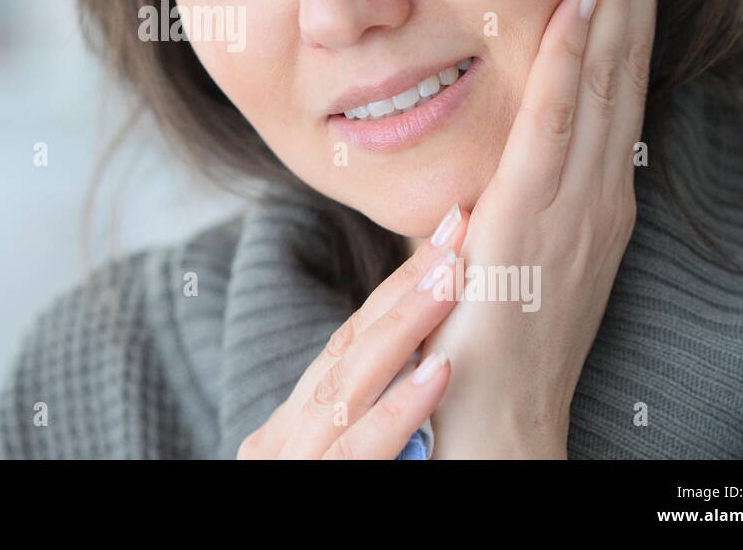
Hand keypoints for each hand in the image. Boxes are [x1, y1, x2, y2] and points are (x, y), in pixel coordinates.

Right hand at [237, 210, 469, 458]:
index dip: (399, 288)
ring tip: (453, 273)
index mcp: (294, 427)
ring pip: (350, 382)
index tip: (448, 239)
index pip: (350, 343)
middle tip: (457, 223)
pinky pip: (357, 446)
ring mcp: (292, 459)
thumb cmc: (331, 528)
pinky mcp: (310, 482)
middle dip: (408, 282)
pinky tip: (441, 370)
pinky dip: (399, 407)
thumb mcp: (352, 460)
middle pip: (350, 345)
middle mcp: (285, 437)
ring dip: (407, 324)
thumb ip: (375, 426)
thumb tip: (434, 376)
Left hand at [420, 0, 667, 458]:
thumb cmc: (499, 335)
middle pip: (624, 62)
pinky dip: (573, 59)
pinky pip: (555, 123)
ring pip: (603, 77)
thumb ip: (516, 189)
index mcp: (592, 193)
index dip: (626, 5)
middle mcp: (598, 187)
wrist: (500, 413)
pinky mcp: (533, 216)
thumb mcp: (515, 246)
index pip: (615, 80)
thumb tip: (501, 143)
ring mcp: (575, 201)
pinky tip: (581, 1)